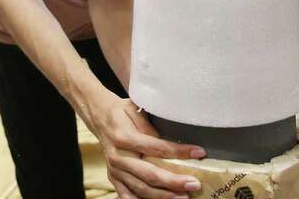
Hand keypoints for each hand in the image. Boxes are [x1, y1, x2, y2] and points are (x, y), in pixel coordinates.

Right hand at [81, 90, 204, 198]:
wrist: (99, 117)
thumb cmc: (122, 112)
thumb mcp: (136, 110)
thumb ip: (151, 127)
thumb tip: (172, 143)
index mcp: (125, 137)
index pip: (157, 148)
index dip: (179, 152)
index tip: (199, 152)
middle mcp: (118, 157)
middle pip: (150, 174)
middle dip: (174, 182)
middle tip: (194, 184)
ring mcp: (115, 171)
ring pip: (142, 189)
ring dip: (164, 196)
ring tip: (184, 197)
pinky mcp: (113, 178)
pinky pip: (127, 196)